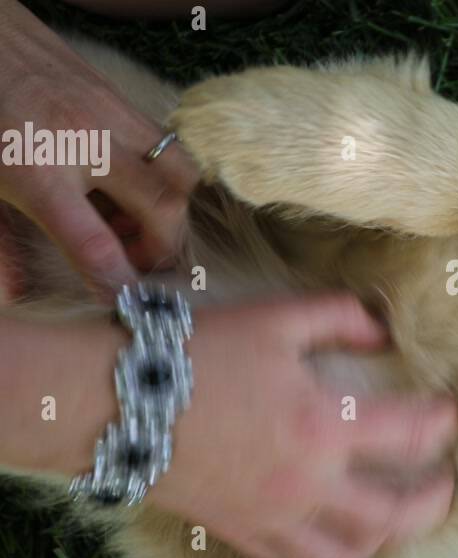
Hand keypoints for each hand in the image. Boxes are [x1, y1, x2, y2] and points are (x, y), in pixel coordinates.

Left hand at [0, 1, 198, 296]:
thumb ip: (3, 242)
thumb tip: (19, 292)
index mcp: (35, 174)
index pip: (94, 245)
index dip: (121, 281)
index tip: (130, 300)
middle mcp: (83, 144)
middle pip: (163, 208)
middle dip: (164, 246)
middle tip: (139, 259)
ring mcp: (109, 116)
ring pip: (180, 174)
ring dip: (173, 208)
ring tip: (137, 220)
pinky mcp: (120, 97)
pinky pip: (168, 146)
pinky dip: (163, 175)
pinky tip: (128, 182)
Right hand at [148, 294, 457, 557]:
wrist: (112, 400)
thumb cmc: (195, 353)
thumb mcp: (276, 318)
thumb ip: (340, 318)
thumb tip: (383, 333)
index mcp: (321, 425)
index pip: (412, 434)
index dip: (444, 421)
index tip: (451, 410)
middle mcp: (306, 482)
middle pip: (394, 512)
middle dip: (434, 498)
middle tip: (447, 480)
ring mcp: (272, 515)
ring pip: (349, 551)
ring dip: (387, 536)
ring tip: (398, 514)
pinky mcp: (241, 530)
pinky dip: (330, 555)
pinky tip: (338, 535)